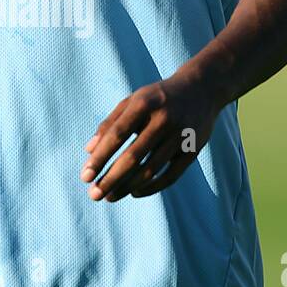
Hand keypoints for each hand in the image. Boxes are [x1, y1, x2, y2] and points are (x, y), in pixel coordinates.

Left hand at [81, 69, 219, 201]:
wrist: (201, 89)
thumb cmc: (157, 97)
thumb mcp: (133, 101)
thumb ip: (110, 124)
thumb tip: (89, 151)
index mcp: (145, 103)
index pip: (117, 135)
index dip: (100, 157)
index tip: (85, 177)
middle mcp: (164, 118)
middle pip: (133, 156)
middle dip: (111, 178)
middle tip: (94, 195)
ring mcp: (181, 135)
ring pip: (151, 169)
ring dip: (128, 187)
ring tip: (110, 196)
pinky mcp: (193, 150)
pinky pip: (170, 175)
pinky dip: (151, 187)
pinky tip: (134, 192)